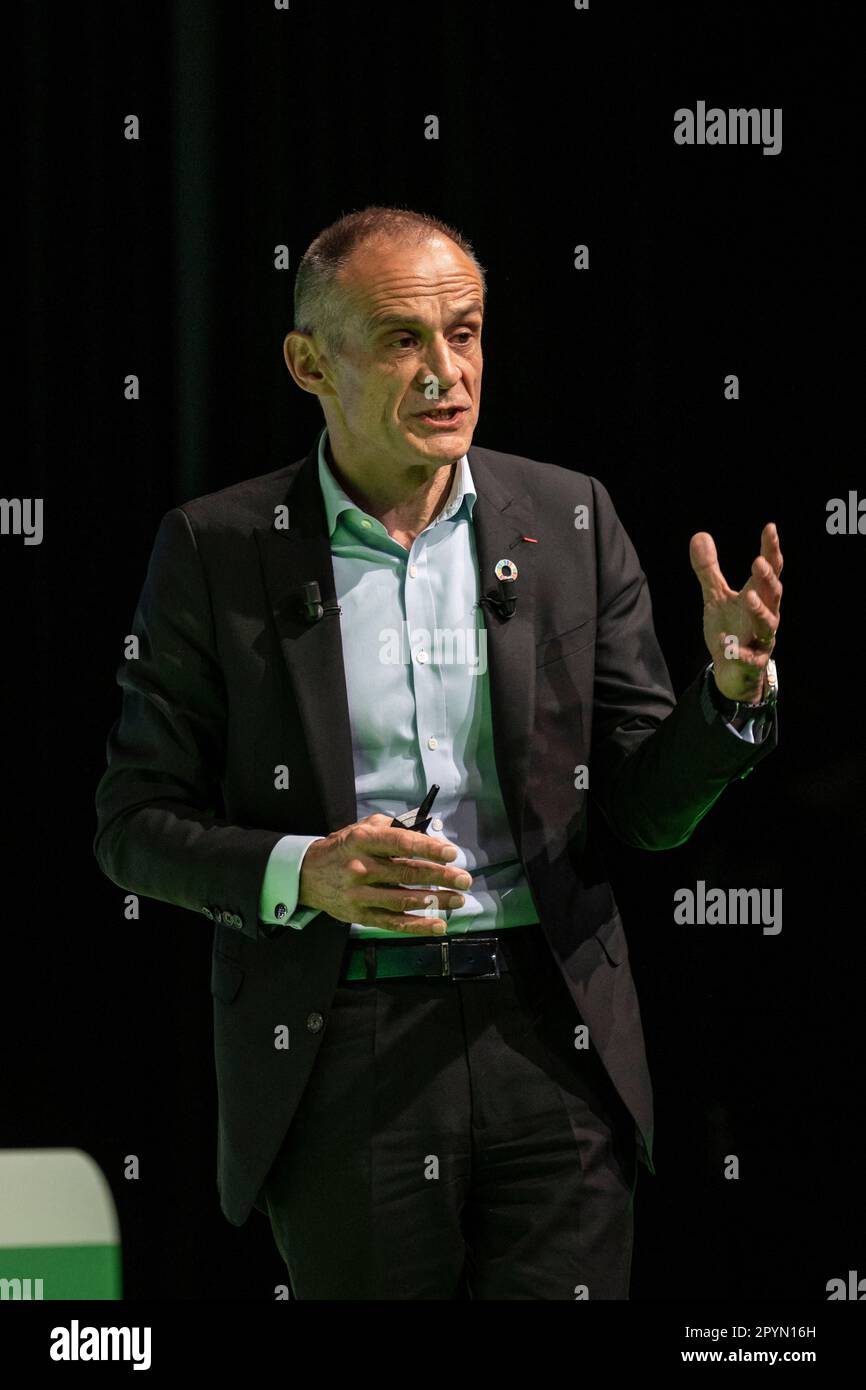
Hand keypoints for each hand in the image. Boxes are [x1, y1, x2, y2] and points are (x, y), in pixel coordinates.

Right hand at [298, 812, 472, 934]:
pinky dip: (418, 925)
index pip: (399, 844)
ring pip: (403, 900)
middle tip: (464, 879)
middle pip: (406, 873)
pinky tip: (438, 924)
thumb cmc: (342, 849)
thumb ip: (390, 828)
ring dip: (435, 901)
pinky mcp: (360, 916)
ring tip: (458, 900)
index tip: (451, 853)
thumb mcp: (360, 828)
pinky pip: (393, 922)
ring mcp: (359, 895)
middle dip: (440, 877)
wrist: (306, 875)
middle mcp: (360, 868)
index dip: (427, 848)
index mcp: (362, 841)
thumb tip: (425, 835)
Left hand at [689, 522, 782, 703]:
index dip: (771, 549)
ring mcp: (761, 639)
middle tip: (758, 561)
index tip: (770, 528)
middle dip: (768, 578)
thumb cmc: (730, 628)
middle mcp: (765, 615)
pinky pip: (749, 658)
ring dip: (759, 611)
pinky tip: (729, 646)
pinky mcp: (752, 662)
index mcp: (758, 596)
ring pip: (767, 624)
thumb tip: (699, 535)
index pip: (769, 570)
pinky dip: (740, 652)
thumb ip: (709, 569)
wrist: (733, 670)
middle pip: (774, 594)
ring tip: (748, 598)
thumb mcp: (716, 596)